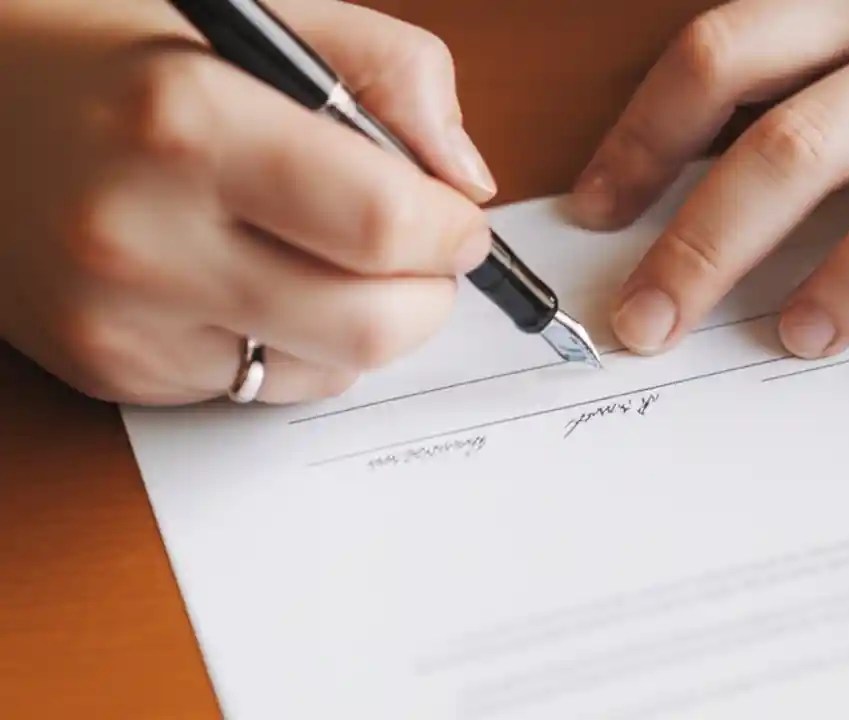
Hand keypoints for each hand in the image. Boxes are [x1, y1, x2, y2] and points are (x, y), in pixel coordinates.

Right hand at [0, 0, 494, 404]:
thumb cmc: (116, 55)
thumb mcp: (256, 15)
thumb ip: (389, 72)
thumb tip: (465, 180)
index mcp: (186, 120)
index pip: (384, 221)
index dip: (452, 229)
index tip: (458, 217)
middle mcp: (141, 233)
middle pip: (370, 323)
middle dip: (430, 293)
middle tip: (425, 254)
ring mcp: (120, 319)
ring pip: (329, 370)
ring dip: (370, 324)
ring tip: (336, 261)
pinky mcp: (113, 372)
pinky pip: (267, 390)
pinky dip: (300, 347)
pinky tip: (264, 286)